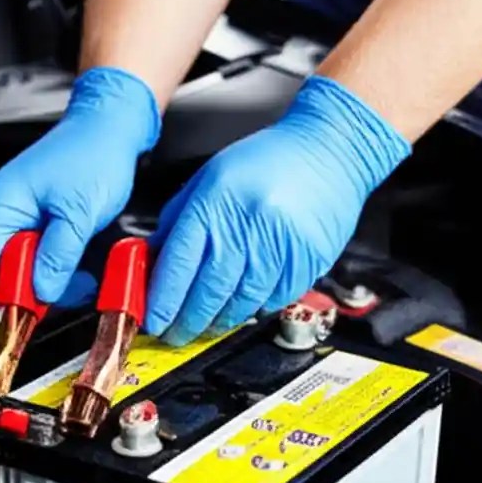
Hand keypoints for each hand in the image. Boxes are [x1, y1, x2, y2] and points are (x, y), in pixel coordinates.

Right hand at [0, 67, 159, 339]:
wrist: (116, 127)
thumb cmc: (93, 151)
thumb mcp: (78, 211)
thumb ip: (58, 254)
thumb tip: (43, 291)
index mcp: (3, 203)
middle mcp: (9, 212)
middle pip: (2, 270)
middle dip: (23, 296)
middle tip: (39, 319)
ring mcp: (29, 219)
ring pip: (28, 269)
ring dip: (50, 285)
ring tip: (78, 287)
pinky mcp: (49, 225)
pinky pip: (47, 260)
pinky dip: (63, 273)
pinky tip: (83, 275)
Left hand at [143, 75, 410, 345]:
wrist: (328, 148)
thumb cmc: (267, 160)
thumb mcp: (209, 178)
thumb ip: (179, 219)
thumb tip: (155, 258)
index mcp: (215, 201)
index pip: (179, 263)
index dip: (163, 300)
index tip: (153, 320)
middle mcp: (247, 225)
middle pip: (209, 291)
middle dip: (187, 322)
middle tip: (175, 334)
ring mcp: (280, 245)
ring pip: (242, 302)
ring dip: (219, 321)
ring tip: (206, 326)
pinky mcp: (307, 260)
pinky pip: (274, 300)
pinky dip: (254, 310)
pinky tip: (243, 308)